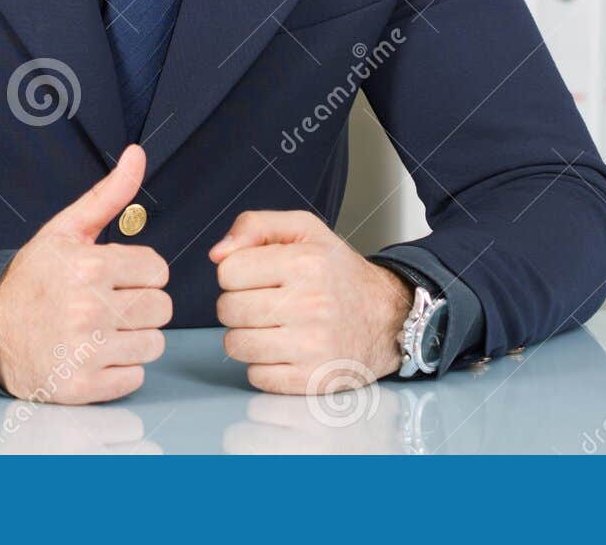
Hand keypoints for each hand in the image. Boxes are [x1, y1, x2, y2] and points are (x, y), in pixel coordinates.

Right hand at [0, 144, 171, 403]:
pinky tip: (95, 355)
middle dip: (141, 304)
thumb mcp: (66, 230)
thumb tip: (137, 154)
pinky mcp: (82, 388)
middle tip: (109, 303)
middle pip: (161, 309)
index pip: (159, 271)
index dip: (140, 272)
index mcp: (88, 267)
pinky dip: (120, 370)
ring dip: (134, 338)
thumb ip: (109, 194)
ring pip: (153, 345)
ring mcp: (85, 352)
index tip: (115, 275)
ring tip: (102, 329)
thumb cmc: (34, 277)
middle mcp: (88, 310)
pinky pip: (135, 378)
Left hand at [209, 210, 412, 394]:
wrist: (388, 317)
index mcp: (306, 262)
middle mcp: (311, 304)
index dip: (237, 273)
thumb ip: (255, 226)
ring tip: (274, 325)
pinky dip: (263, 364)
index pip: (228, 271)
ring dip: (246, 335)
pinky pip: (256, 376)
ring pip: (236, 345)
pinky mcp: (313, 379)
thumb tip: (216, 254)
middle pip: (227, 309)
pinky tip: (285, 350)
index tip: (258, 275)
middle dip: (238, 304)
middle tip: (266, 301)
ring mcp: (313, 346)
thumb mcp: (304, 230)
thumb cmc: (339, 273)